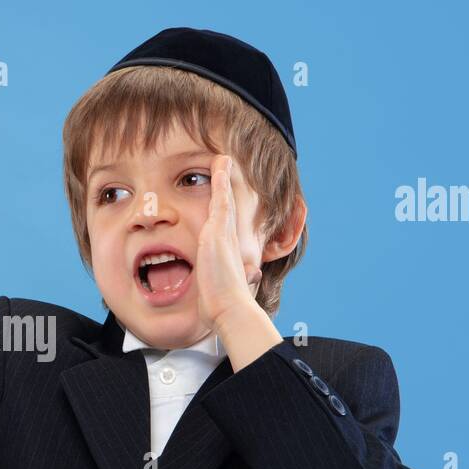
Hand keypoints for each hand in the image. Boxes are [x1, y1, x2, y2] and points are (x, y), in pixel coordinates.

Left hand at [195, 153, 262, 329]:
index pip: (224, 226)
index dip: (224, 210)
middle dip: (225, 188)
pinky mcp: (218, 231)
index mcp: (226, 252)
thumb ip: (234, 282)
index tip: (224, 198)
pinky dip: (221, 181)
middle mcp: (227, 239)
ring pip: (223, 199)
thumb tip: (249, 280)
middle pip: (226, 207)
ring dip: (223, 179)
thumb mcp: (225, 290)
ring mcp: (223, 234)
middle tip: (224, 168)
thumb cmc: (223, 305)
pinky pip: (220, 198)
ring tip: (221, 160)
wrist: (230, 309)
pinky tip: (220, 163)